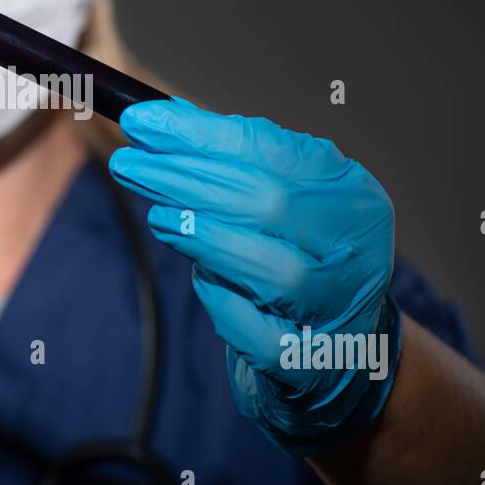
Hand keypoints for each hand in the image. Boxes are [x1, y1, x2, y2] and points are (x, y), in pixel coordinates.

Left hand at [110, 99, 402, 455]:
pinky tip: (200, 278)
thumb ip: (237, 165)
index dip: (202, 133)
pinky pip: (262, 336)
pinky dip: (226, 306)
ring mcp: (338, 309)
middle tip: (129, 164)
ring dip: (206, 238)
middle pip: (269, 203)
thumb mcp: (285, 201)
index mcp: (351, 195)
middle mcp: (355, 249)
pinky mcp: (311, 364)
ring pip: (274, 272)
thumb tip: (164, 121)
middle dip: (188, 178)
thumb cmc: (298, 257)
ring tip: (160, 217)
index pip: (273, 149)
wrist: (345, 348)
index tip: (143, 121)